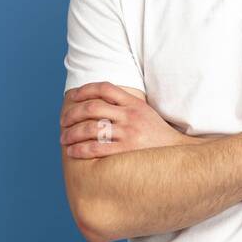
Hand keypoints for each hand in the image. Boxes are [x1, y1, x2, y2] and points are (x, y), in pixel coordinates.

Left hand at [60, 82, 187, 157]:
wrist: (179, 153)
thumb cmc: (157, 135)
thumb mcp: (145, 113)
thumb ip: (125, 105)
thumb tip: (97, 104)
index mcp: (134, 103)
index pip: (105, 88)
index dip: (85, 90)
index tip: (72, 97)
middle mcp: (130, 115)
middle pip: (92, 107)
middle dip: (72, 114)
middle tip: (62, 122)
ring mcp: (129, 133)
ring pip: (91, 128)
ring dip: (72, 133)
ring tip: (64, 139)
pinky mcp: (127, 150)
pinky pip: (96, 148)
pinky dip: (80, 149)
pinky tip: (72, 152)